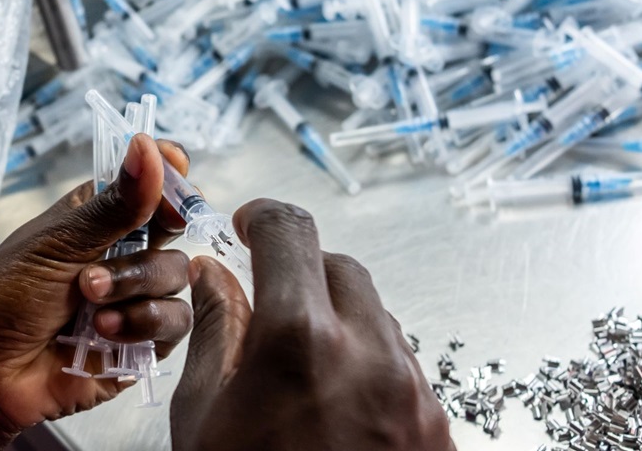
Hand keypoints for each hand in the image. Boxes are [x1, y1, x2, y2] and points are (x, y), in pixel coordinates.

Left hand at [0, 134, 192, 450]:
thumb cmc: (4, 297)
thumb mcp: (57, 242)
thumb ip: (114, 204)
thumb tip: (148, 146)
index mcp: (98, 216)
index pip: (150, 181)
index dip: (168, 174)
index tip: (175, 167)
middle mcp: (122, 250)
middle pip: (175, 226)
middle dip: (149, 239)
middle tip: (118, 249)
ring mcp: (135, 296)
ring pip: (176, 274)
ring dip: (135, 285)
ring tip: (89, 299)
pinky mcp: (145, 342)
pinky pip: (176, 321)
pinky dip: (143, 322)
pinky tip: (104, 331)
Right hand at [171, 199, 453, 450]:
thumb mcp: (204, 418)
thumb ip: (214, 333)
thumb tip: (215, 280)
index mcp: (299, 339)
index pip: (289, 230)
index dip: (263, 216)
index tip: (248, 223)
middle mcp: (368, 352)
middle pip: (338, 266)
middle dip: (299, 271)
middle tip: (268, 301)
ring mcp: (411, 390)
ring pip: (375, 315)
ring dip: (336, 319)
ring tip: (298, 371)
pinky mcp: (436, 425)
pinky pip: (400, 364)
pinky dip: (365, 362)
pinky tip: (332, 406)